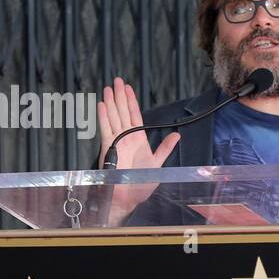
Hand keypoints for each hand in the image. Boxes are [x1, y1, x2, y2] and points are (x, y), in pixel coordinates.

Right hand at [96, 77, 179, 225]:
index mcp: (138, 139)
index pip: (134, 115)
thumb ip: (165, 148)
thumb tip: (176, 135)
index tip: (128, 88)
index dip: (131, 101)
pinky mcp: (108, 148)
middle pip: (122, 112)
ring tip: (108, 88)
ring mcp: (116, 141)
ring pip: (113, 117)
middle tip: (116, 80)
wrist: (128, 197)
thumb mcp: (158, 163)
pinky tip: (102, 105)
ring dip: (111, 102)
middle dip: (120, 96)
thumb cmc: (141, 184)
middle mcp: (126, 138)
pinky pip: (105, 129)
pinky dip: (103, 117)